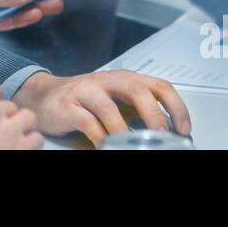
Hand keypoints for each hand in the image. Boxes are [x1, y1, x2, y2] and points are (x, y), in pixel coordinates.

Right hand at [0, 79, 43, 149]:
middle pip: (10, 105)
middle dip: (9, 119)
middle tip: (2, 136)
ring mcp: (7, 128)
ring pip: (28, 117)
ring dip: (23, 130)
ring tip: (14, 144)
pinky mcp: (22, 145)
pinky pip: (37, 137)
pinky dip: (32, 146)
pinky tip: (21, 152)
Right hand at [12, 69, 191, 147]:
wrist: (44, 95)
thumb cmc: (84, 100)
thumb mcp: (116, 100)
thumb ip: (137, 112)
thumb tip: (166, 133)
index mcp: (125, 79)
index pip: (159, 86)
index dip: (175, 106)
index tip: (184, 128)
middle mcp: (108, 81)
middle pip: (137, 91)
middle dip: (153, 116)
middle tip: (161, 136)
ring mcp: (86, 91)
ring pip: (109, 108)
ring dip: (123, 131)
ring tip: (131, 146)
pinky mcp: (67, 106)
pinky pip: (87, 122)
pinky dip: (99, 138)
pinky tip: (105, 147)